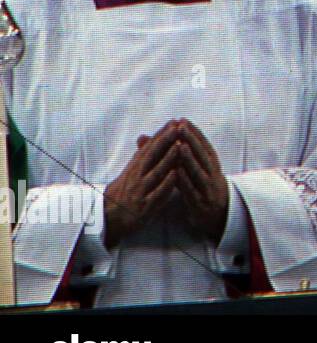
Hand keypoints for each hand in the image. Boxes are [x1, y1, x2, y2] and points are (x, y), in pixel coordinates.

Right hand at [103, 121, 186, 248]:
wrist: (109, 221)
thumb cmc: (123, 194)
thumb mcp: (129, 174)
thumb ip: (140, 157)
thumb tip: (144, 137)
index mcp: (134, 168)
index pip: (149, 148)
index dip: (161, 134)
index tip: (173, 121)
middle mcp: (136, 177)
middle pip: (151, 156)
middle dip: (165, 140)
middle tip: (177, 126)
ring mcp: (140, 191)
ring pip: (155, 173)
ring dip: (168, 159)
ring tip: (180, 146)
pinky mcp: (144, 207)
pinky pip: (156, 194)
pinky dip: (166, 184)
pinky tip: (175, 175)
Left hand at [171, 119, 229, 242]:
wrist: (217, 217)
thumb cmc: (202, 189)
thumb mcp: (196, 171)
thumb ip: (180, 156)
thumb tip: (160, 138)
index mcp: (212, 166)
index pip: (204, 146)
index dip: (194, 133)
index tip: (183, 120)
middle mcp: (212, 174)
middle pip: (203, 155)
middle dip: (192, 140)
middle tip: (181, 127)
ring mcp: (208, 189)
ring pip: (199, 171)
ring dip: (190, 158)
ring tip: (180, 145)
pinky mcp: (201, 203)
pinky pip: (192, 190)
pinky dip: (185, 180)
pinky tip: (177, 172)